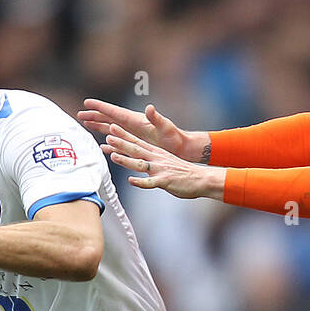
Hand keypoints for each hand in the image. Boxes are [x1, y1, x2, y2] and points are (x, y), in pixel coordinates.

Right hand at [78, 99, 206, 162]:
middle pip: (109, 119)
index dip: (100, 107)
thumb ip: (156, 118)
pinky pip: (118, 142)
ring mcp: (133, 134)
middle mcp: (132, 125)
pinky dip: (109, 143)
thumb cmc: (174, 138)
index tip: (87, 102)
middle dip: (95, 116)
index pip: (114, 112)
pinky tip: (102, 146)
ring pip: (111, 129)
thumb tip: (149, 108)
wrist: (181, 147)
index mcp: (136, 120)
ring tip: (86, 123)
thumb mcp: (165, 126)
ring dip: (98, 127)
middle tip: (80, 113)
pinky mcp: (136, 143)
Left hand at [105, 125, 224, 199]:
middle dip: (121, 142)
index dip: (124, 135)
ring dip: (127, 159)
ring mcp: (160, 170)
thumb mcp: (165, 162)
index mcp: (156, 153)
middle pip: (136, 149)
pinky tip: (131, 181)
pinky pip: (151, 182)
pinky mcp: (165, 181)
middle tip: (109, 135)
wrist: (201, 179)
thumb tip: (139, 160)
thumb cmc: (182, 172)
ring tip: (113, 155)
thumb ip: (150, 161)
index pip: (137, 142)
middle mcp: (157, 159)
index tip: (112, 128)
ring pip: (140, 164)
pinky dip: (141, 182)